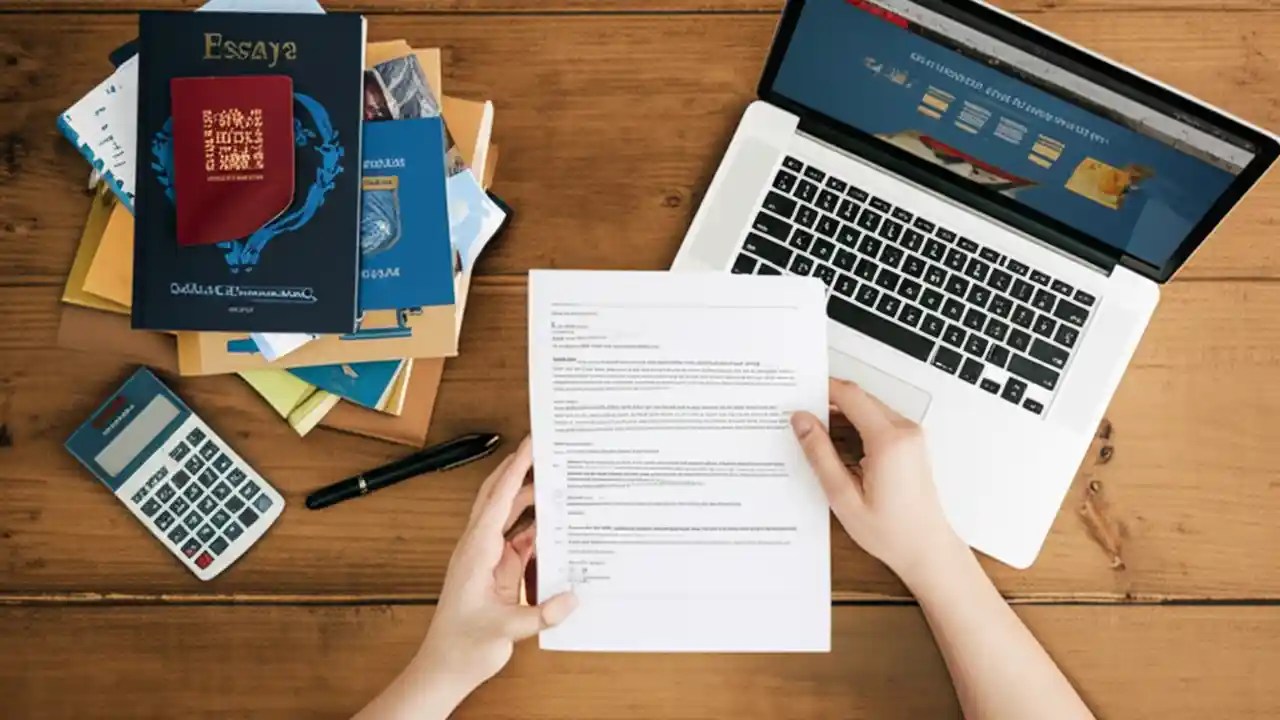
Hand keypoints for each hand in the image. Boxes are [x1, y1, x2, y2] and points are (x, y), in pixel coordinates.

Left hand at [416, 438, 577, 699]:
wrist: (445, 667)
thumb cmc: (460, 645)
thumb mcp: (503, 630)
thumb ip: (539, 614)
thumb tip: (570, 598)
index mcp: (476, 551)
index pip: (498, 499)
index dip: (515, 469)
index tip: (531, 444)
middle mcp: (481, 548)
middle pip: (501, 497)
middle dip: (522, 471)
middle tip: (547, 450)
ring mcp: (490, 558)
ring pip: (512, 517)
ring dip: (533, 500)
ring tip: (560, 482)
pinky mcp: (500, 572)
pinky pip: (522, 542)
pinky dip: (539, 531)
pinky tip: (558, 527)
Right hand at [791, 379, 964, 585]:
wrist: (927, 549)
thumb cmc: (891, 532)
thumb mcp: (843, 496)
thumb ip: (820, 454)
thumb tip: (801, 421)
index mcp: (889, 441)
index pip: (850, 396)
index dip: (822, 389)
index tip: (798, 392)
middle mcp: (905, 431)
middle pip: (860, 398)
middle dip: (828, 401)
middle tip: (799, 415)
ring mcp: (911, 436)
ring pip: (868, 408)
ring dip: (842, 414)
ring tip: (814, 434)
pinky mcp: (911, 444)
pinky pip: (879, 422)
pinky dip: (856, 425)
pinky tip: (838, 446)